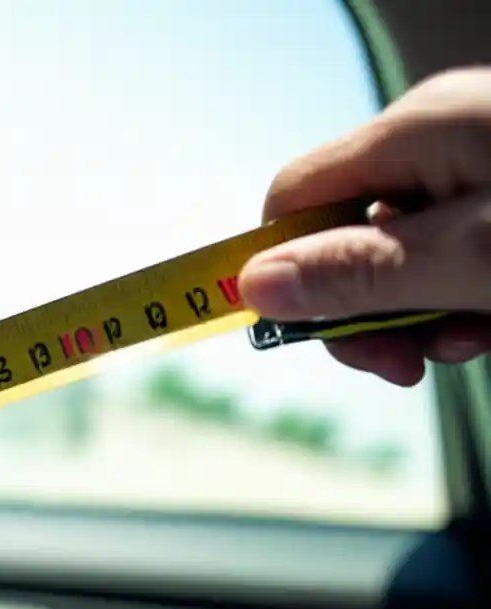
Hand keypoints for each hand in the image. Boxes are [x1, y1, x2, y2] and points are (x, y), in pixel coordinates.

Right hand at [239, 65, 490, 385]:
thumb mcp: (474, 258)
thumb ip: (361, 273)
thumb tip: (252, 285)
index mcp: (415, 132)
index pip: (293, 199)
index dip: (282, 268)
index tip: (300, 334)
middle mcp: (437, 139)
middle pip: (347, 233)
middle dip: (364, 307)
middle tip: (404, 364)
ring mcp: (477, 164)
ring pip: (405, 253)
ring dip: (421, 313)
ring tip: (471, 341)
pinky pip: (456, 252)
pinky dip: (465, 297)